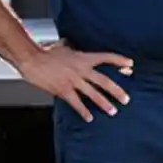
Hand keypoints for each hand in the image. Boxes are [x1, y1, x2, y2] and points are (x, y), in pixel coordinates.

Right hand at [18, 39, 133, 121]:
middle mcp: (81, 70)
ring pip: (93, 94)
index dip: (119, 60)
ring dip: (104, 103)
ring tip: (113, 111)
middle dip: (116, 90)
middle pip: (104, 81)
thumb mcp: (64, 47)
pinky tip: (89, 118)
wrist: (32, 59)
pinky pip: (77, 103)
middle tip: (126, 99)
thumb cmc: (46, 52)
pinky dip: (83, 111)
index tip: (130, 65)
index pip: (106, 57)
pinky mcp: (64, 90)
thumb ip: (72, 49)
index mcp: (83, 58)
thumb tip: (71, 44)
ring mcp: (73, 81)